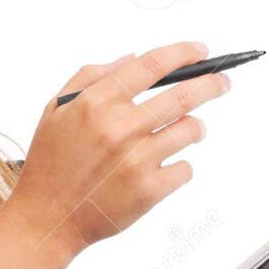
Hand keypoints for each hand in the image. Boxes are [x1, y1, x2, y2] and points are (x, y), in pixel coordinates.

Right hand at [2, 41, 231, 259]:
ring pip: (190, 130)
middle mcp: (120, 128)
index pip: (152, 65)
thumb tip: (131, 60)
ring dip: (196, 127)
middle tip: (222, 82)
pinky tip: (164, 165)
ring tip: (191, 129)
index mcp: (97, 102)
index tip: (200, 51)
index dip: (183, 53)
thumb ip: (92, 77)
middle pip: (185, 95)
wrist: (47, 218)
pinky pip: (185, 168)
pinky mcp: (149, 190)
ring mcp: (137, 160)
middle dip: (212, 84)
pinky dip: (180, 164)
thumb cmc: (51, 163)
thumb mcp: (57, 109)